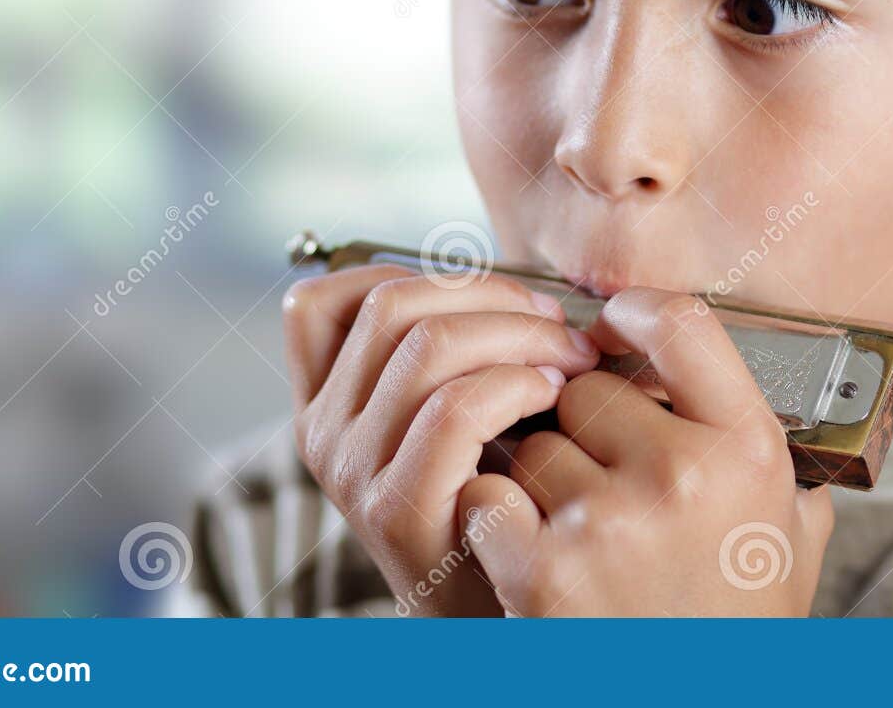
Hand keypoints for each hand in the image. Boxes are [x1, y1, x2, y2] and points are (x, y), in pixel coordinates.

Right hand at [283, 263, 598, 615]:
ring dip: (519, 335)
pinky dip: (516, 384)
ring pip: (427, 346)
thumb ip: (460, 354)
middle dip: (490, 294)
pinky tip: (553, 395)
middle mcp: (322, 433)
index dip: (411, 275)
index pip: (327, 299)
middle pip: (391, 305)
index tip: (489, 295)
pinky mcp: (396, 511)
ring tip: (569, 360)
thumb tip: (525, 287)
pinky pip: (455, 410)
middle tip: (557, 325)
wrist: (496, 618)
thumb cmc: (498, 501)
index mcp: (326, 402)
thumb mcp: (456, 419)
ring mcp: (352, 474)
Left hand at [458, 288, 833, 615]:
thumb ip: (787, 461)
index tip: (613, 321)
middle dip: (580, 425)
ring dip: (536, 476)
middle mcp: (685, 474)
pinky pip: (488, 494)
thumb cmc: (740, 624)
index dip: (636, 312)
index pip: (684, 325)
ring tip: (573, 530)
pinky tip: (521, 548)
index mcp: (751, 451)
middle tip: (600, 479)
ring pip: (532, 442)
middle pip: (587, 389)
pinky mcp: (544, 570)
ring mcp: (610, 521)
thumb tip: (773, 392)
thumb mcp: (795, 536)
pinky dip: (491, 517)